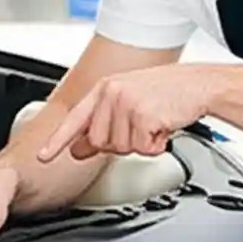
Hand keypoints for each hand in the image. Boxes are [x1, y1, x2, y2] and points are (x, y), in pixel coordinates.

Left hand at [37, 63, 213, 162]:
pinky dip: (156, 145)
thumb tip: (80, 148)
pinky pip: (143, 149)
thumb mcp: (128, 101)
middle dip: (120, 144)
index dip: (58, 141)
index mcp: (104, 89)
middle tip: (140, 129)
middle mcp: (111, 94)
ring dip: (141, 144)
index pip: (75, 119)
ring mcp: (126, 103)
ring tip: (154, 123)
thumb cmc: (167, 92)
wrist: (199, 85)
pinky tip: (164, 126)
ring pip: (121, 149)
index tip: (43, 156)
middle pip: (100, 142)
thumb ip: (102, 122)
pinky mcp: (143, 115)